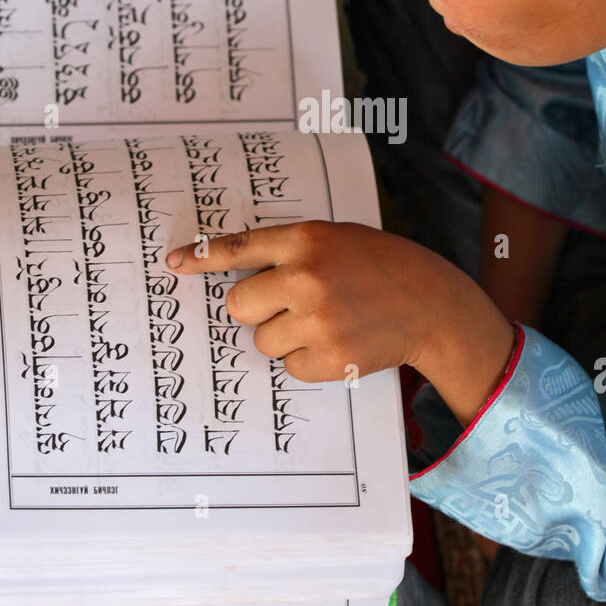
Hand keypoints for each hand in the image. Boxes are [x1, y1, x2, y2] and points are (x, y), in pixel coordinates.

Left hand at [166, 220, 516, 425]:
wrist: (431, 303)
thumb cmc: (381, 266)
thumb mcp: (337, 239)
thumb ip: (292, 251)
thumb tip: (239, 274)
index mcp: (307, 239)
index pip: (240, 247)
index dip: (203, 258)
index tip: (174, 263)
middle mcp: (306, 276)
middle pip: (239, 305)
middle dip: (258, 309)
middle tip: (292, 304)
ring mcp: (317, 318)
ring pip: (262, 340)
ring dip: (284, 337)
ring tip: (325, 322)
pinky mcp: (329, 356)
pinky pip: (289, 366)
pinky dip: (307, 360)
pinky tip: (337, 342)